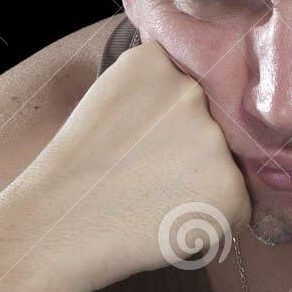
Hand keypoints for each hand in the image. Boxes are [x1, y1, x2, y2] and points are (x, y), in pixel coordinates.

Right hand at [8, 40, 250, 291]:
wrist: (54, 230)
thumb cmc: (75, 176)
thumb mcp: (108, 104)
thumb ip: (155, 95)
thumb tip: (203, 109)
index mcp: (154, 62)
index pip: (188, 86)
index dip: (170, 122)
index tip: (140, 143)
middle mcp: (190, 90)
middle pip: (212, 124)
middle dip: (190, 153)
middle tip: (144, 178)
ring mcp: (213, 137)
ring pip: (227, 165)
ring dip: (203, 185)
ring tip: (151, 202)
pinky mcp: (230, 186)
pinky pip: (237, 205)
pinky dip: (211, 220)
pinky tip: (166, 222)